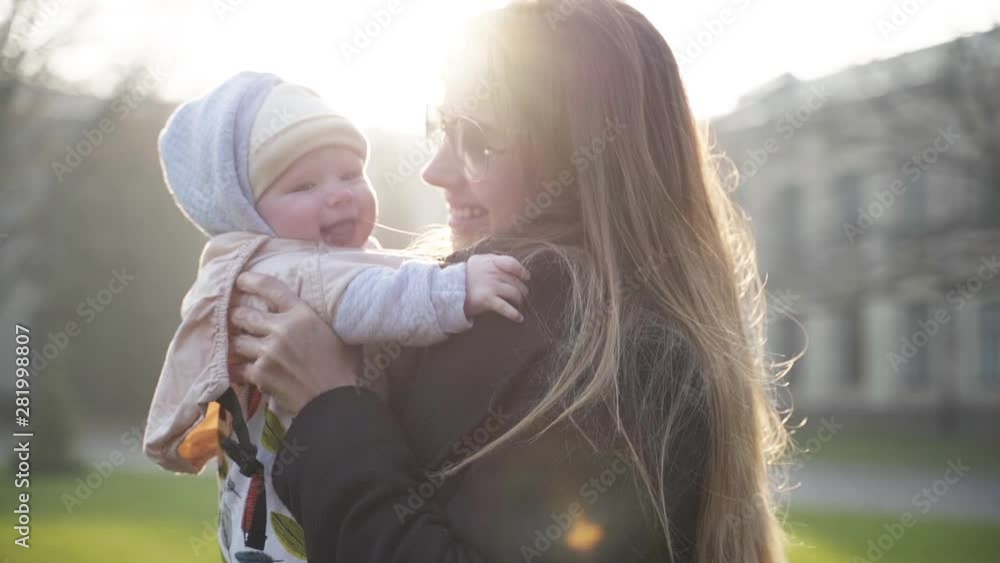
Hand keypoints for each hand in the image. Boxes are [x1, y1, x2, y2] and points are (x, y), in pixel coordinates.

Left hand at [228, 271, 359, 415]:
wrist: (334, 400)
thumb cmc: (342, 369)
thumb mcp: (336, 335)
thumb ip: (318, 321)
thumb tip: (314, 313)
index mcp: (302, 315)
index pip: (271, 288)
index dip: (251, 281)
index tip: (240, 280)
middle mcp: (282, 328)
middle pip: (243, 315)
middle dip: (237, 318)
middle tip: (237, 321)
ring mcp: (268, 352)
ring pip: (237, 341)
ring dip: (237, 345)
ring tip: (239, 348)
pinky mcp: (260, 374)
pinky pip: (238, 367)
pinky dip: (238, 370)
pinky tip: (241, 371)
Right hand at [463, 254, 530, 322]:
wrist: (447, 290)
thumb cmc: (465, 277)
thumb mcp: (477, 262)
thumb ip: (493, 261)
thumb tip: (512, 266)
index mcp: (489, 262)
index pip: (511, 263)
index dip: (521, 271)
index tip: (526, 277)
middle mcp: (491, 272)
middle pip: (515, 281)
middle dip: (522, 289)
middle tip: (523, 295)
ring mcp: (490, 286)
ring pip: (514, 293)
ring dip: (520, 300)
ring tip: (520, 304)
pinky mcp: (487, 300)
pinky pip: (506, 308)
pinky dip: (514, 314)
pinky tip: (519, 318)